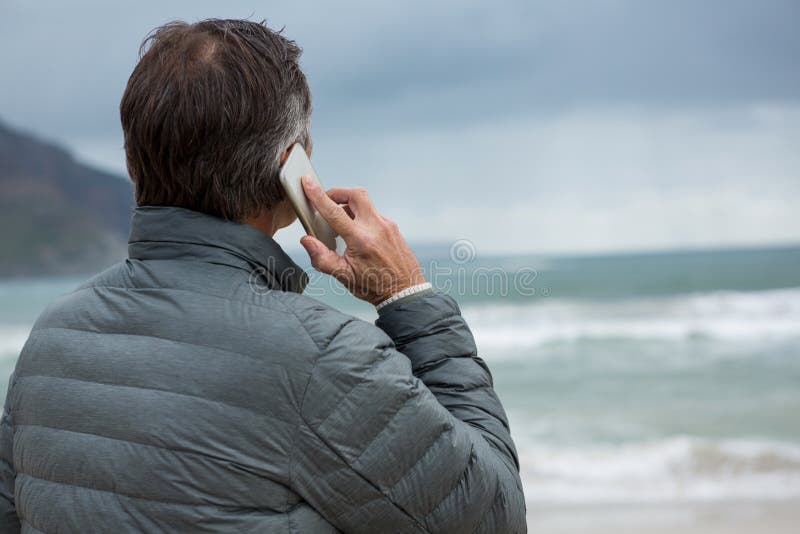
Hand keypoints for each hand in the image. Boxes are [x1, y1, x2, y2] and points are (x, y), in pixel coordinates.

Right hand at [299, 176, 425, 305]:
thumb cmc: (376, 286)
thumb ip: (322, 258)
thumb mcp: (344, 276)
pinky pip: (373, 214)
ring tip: (340, 224)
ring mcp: (387, 225)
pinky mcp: (393, 228)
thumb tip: (307, 240)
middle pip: (355, 194)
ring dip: (349, 206)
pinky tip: (356, 233)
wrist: (405, 292)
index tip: (308, 183)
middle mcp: (376, 228)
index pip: (335, 211)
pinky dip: (361, 217)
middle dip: (338, 192)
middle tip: (327, 201)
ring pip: (365, 203)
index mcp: (361, 240)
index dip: (318, 195)